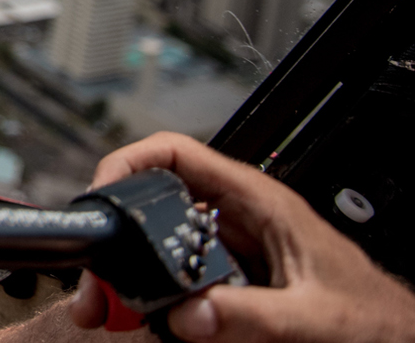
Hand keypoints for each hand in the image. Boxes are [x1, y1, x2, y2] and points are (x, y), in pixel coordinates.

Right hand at [69, 132, 414, 342]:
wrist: (393, 339)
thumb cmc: (375, 318)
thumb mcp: (313, 317)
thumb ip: (251, 316)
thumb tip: (188, 315)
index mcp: (259, 202)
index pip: (176, 155)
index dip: (128, 163)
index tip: (100, 197)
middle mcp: (238, 220)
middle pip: (154, 208)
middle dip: (117, 241)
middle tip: (95, 285)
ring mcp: (230, 251)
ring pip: (160, 250)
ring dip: (130, 277)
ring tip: (110, 309)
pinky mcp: (228, 283)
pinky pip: (178, 284)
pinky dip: (154, 302)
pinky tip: (147, 321)